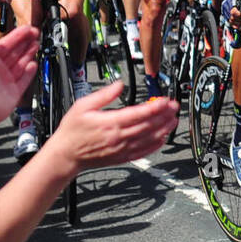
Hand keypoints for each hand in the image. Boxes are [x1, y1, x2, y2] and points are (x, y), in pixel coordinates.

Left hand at [0, 25, 39, 132]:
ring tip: (36, 45)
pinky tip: (33, 64)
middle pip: (15, 52)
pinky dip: (30, 72)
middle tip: (35, 34)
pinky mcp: (15, 91)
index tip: (26, 29)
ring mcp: (8, 80)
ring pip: (21, 63)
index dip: (16, 36)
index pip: (5, 44)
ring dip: (29, 53)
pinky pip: (25, 79)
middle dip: (25, 42)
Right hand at [52, 82, 177, 174]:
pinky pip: (144, 152)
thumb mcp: (83, 106)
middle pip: (148, 126)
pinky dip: (156, 145)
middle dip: (164, 116)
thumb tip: (119, 84)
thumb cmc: (72, 131)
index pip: (139, 114)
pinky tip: (163, 138)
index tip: (166, 100)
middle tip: (175, 107)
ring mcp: (122, 149)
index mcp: (110, 123)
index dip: (155, 107)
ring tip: (174, 120)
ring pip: (149, 139)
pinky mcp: (123, 157)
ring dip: (164, 129)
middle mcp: (119, 137)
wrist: (65, 155)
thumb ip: (104, 94)